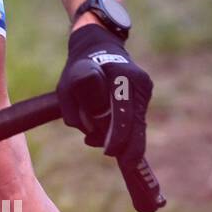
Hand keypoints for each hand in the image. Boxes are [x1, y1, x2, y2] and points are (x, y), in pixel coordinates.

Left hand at [57, 24, 152, 166]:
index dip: (118, 136)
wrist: (98, 45)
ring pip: (137, 124)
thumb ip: (74, 110)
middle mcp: (139, 83)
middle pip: (137, 124)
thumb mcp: (66, 86)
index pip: (123, 113)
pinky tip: (107, 136)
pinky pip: (135, 118)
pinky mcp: (144, 95)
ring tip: (97, 141)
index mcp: (122, 77)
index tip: (110, 152)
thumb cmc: (78, 67)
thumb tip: (90, 132)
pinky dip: (124, 129)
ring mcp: (144, 89)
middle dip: (130, 147)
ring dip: (123, 139)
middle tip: (127, 167)